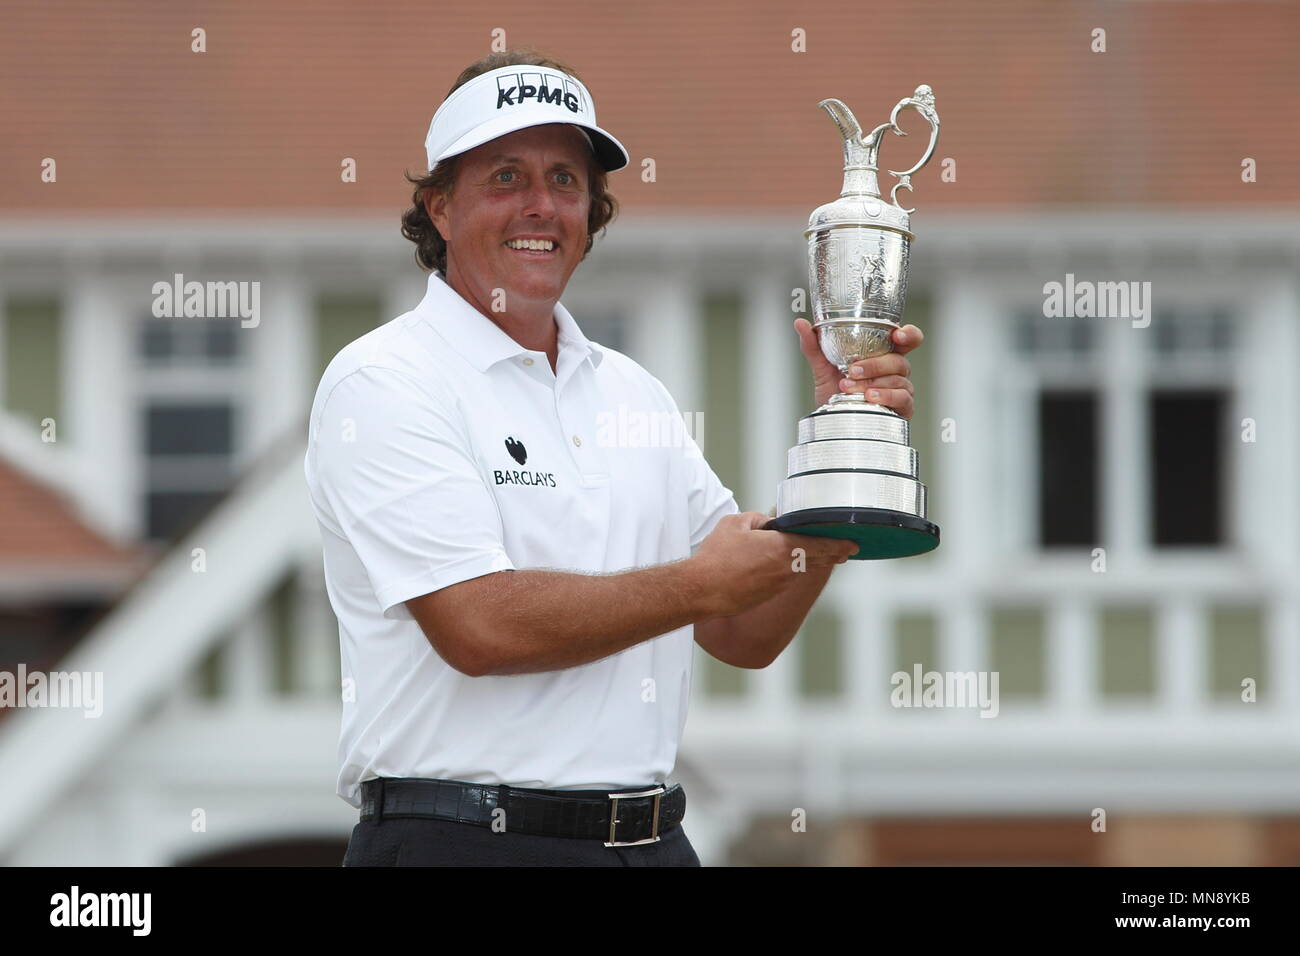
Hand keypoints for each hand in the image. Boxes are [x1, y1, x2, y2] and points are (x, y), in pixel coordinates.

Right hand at [690, 512, 857, 617]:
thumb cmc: (717, 556)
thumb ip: (757, 519)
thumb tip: (766, 523)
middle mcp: (787, 569)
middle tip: (844, 551)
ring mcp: (779, 585)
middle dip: (832, 555)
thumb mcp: (735, 524)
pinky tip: (779, 566)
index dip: (839, 544)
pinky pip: (784, 579)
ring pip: (800, 570)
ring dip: (809, 562)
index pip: (820, 544)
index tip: (853, 544)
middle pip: (817, 560)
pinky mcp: (768, 595)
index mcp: (783, 548)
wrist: (703, 591)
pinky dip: (788, 571)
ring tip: (815, 555)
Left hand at [794, 318, 924, 418]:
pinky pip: (902, 398)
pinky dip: (885, 396)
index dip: (908, 334)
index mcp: (883, 353)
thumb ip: (814, 345)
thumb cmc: (836, 392)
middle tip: (852, 371)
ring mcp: (902, 388)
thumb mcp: (822, 367)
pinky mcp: (903, 407)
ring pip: (897, 380)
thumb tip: (800, 324)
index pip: (907, 338)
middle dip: (875, 364)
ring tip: (850, 388)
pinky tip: (870, 398)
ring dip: (872, 383)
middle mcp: (896, 369)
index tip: (896, 335)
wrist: (833, 422)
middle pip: (899, 360)